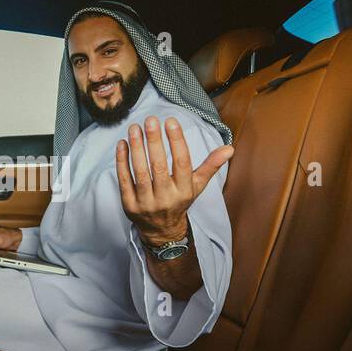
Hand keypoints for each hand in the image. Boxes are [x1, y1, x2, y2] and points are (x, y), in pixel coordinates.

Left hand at [116, 116, 233, 245]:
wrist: (161, 231)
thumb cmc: (179, 201)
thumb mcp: (197, 185)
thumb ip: (211, 165)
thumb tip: (229, 148)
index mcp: (184, 190)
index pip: (182, 163)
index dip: (176, 141)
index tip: (171, 121)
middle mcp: (166, 197)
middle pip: (159, 166)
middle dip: (154, 141)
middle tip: (151, 120)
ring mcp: (146, 203)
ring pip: (139, 172)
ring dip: (136, 148)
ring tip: (134, 127)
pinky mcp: (129, 205)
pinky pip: (124, 180)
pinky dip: (122, 161)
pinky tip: (122, 143)